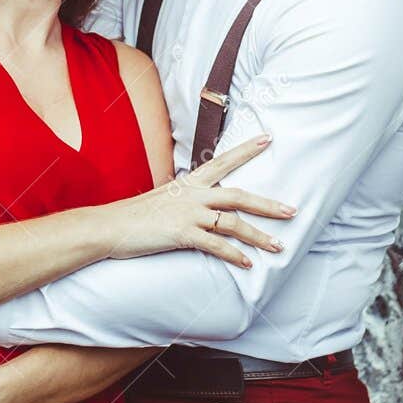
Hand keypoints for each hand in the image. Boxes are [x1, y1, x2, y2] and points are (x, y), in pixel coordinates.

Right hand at [102, 134, 293, 267]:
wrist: (110, 226)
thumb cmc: (135, 215)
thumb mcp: (164, 198)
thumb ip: (185, 198)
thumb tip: (201, 204)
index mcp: (189, 183)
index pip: (224, 161)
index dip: (247, 150)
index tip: (268, 138)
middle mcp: (193, 195)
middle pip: (239, 196)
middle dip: (268, 204)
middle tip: (292, 210)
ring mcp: (188, 214)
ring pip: (233, 223)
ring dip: (259, 236)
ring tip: (278, 246)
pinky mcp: (182, 234)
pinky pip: (215, 245)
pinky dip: (234, 255)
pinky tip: (247, 264)